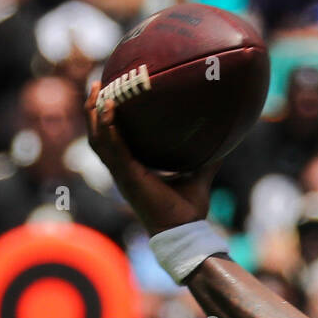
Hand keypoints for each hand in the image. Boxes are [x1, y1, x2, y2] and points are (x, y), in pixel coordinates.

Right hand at [85, 82, 217, 235]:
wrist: (185, 234)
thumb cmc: (189, 213)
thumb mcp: (198, 179)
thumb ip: (207, 161)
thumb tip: (223, 143)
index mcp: (133, 171)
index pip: (113, 141)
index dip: (107, 120)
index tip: (110, 96)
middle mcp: (123, 171)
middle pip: (99, 135)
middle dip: (94, 110)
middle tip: (98, 84)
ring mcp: (122, 175)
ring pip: (98, 139)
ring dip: (95, 114)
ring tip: (98, 89)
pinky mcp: (127, 177)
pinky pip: (111, 148)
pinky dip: (108, 127)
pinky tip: (109, 108)